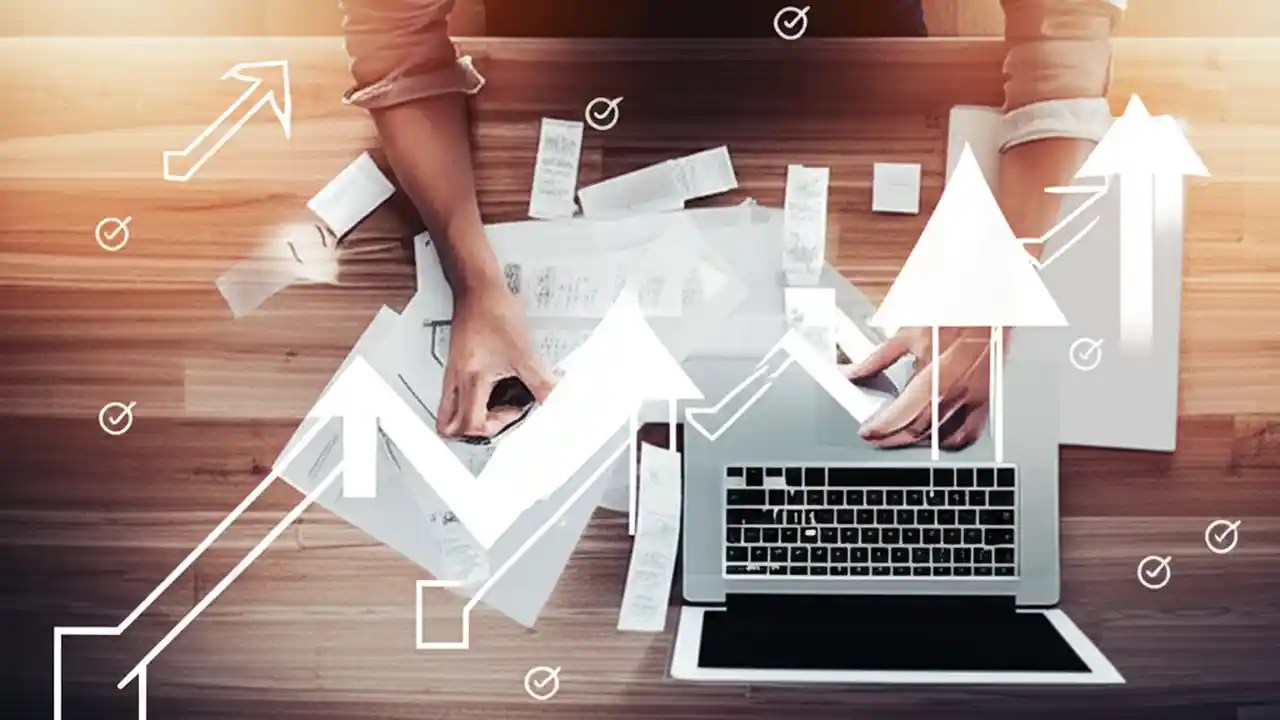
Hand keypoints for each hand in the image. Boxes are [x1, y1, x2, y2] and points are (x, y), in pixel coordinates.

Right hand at [437, 283, 555, 438]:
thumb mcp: (525, 352)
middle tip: (496, 420)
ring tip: (493, 408)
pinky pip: (454, 394)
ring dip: (468, 418)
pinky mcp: (455, 365)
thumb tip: (554, 399)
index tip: (514, 412)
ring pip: (447, 411)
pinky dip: (469, 401)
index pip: (471, 424)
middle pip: (448, 425)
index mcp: (472, 380)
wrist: (478, 289)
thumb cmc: (494, 312)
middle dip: (472, 432)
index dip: (494, 427)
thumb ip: (541, 381)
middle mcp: (457, 380)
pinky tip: (491, 389)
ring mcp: (453, 373)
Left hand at [844, 327, 999, 450]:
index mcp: (934, 373)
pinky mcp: (985, 398)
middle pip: (920, 430)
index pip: (903, 415)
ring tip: (899, 437)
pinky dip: (949, 441)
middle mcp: (956, 389)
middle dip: (893, 438)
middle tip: (878, 437)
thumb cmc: (953, 315)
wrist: (987, 308)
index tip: (868, 432)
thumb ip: (878, 359)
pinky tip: (935, 437)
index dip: (882, 428)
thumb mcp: (908, 334)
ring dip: (917, 442)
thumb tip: (854, 373)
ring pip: (942, 436)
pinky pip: (969, 432)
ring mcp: (973, 397)